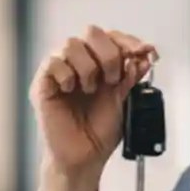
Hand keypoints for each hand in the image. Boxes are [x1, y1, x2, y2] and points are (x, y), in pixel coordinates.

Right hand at [30, 25, 157, 190]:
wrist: (85, 158)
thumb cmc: (99, 132)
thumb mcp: (124, 100)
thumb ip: (131, 77)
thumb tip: (144, 56)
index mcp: (99, 64)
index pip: (111, 37)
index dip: (128, 41)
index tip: (145, 52)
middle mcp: (79, 63)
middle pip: (92, 32)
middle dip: (109, 53)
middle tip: (113, 79)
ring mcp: (61, 71)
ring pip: (71, 44)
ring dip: (88, 67)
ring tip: (90, 89)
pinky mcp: (44, 84)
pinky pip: (53, 62)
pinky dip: (67, 74)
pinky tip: (71, 91)